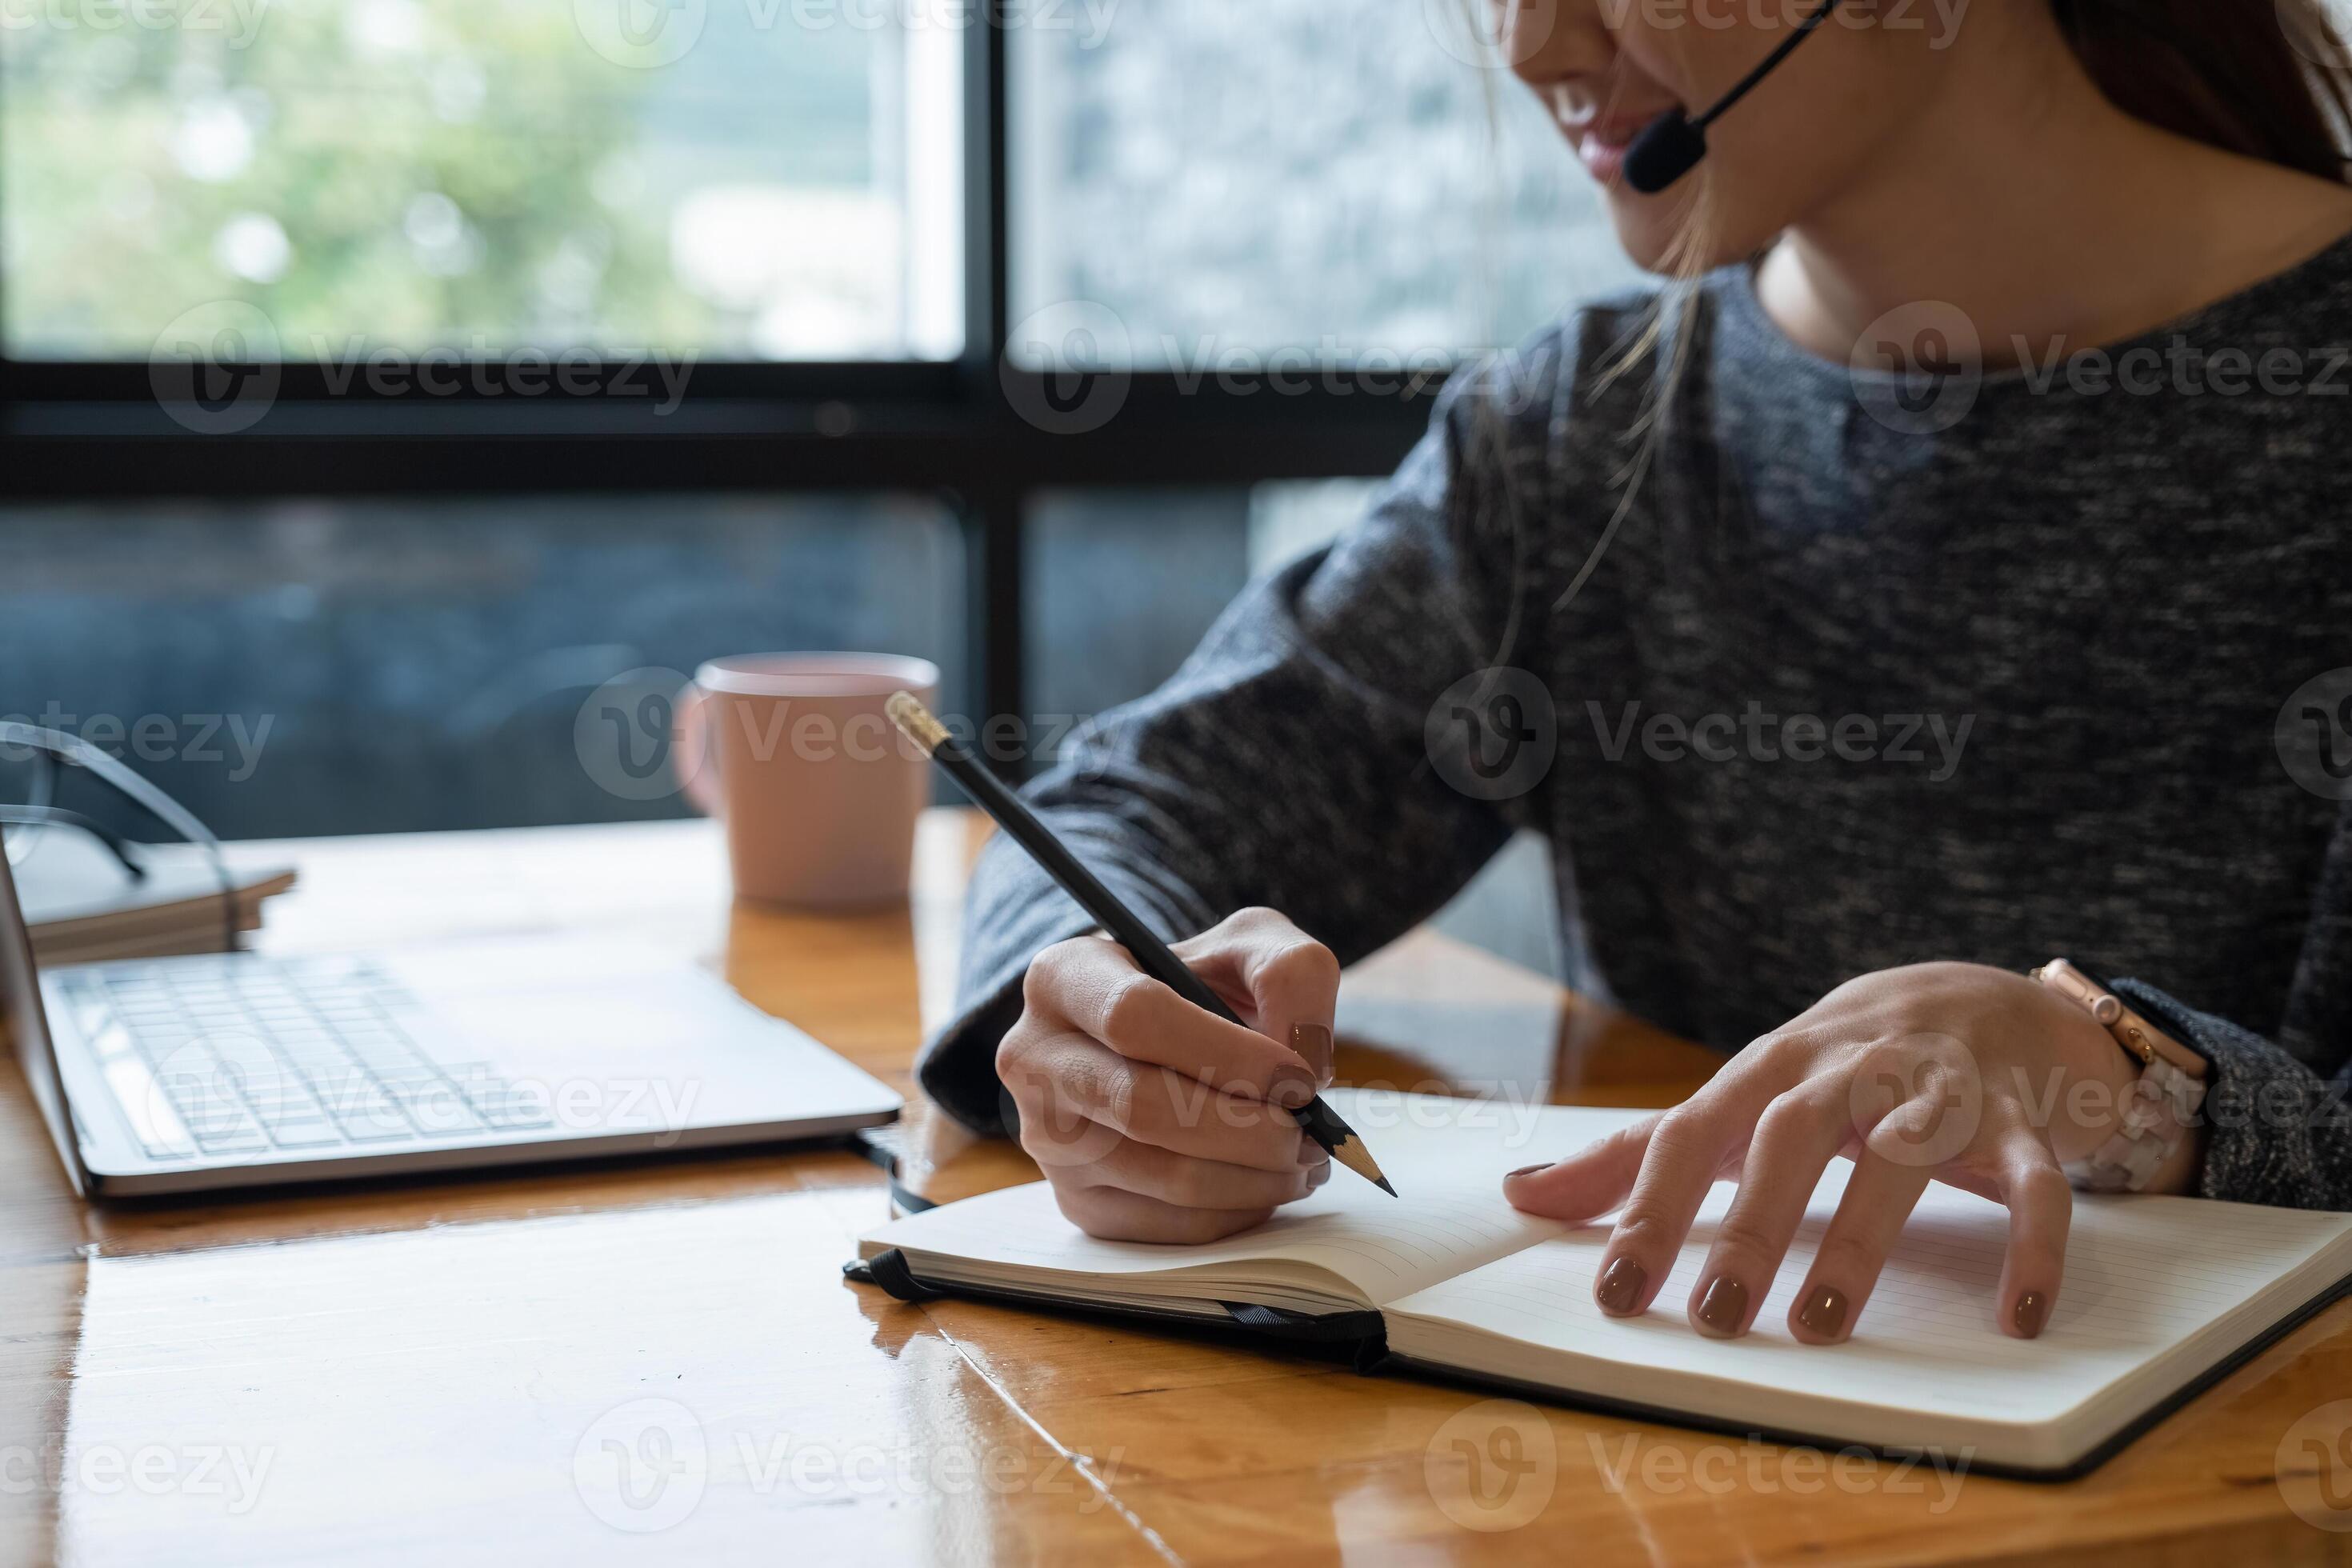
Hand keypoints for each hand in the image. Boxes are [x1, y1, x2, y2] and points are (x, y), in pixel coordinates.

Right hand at [998, 908, 1338, 1242]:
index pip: (1134, 1018)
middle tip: (1313, 1130)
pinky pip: (1172, 1226)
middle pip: (1143, 1107)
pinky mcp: (1078, 1202)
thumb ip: (1291, 973)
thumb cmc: (1207, 988)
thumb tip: (1307, 1060)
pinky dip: (1241, 1210)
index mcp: (1064, 978)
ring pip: (1165, 1177)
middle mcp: (1036, 1059)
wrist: (1163, 1041)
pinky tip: (1272, 1179)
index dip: (1227, 1054)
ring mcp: (1048, 1140)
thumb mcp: (1251, 946)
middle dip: (1249, 1128)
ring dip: (1259, 1176)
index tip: (1298, 1076)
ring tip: (1307, 1154)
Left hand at [1501, 962, 2189, 1341]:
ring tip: (1821, 1323)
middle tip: (1716, 1318)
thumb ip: (1634, 1156)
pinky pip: (2033, 1181)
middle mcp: (1844, 1073)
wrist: (1973, 995)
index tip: (1616, 1293)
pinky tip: (2017, 1314)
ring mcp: (1933, 1092)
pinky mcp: (2016, 1121)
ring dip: (1859, 1238)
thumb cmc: (1828, 1068)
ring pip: (1899, 1156)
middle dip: (1750, 1226)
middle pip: (1788, 1138)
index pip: (1691, 1135)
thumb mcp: (1732, 1101)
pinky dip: (2031, 1243)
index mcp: (1765, 1074)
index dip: (1649, 1210)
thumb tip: (1520, 1195)